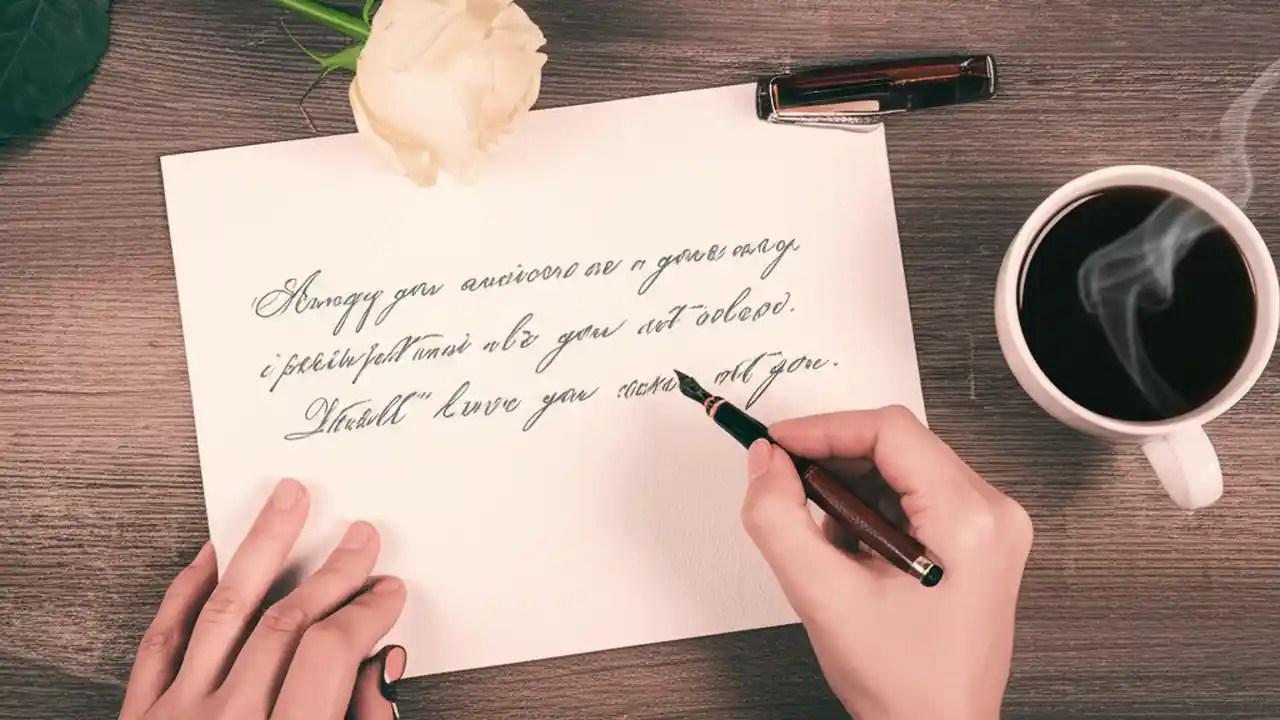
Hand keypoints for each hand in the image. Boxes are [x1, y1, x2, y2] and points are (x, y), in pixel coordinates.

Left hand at [119, 478, 407, 719]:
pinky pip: (161, 641)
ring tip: (286, 504)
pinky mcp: (140, 719)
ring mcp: (176, 718)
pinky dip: (186, 591)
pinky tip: (210, 556)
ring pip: (225, 611)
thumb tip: (378, 666)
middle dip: (333, 573)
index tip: (388, 592)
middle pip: (285, 623)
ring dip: (262, 549)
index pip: (330, 651)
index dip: (367, 613)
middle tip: (359, 538)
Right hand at [742, 407, 1032, 719]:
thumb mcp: (822, 597)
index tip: (780, 444)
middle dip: (834, 460)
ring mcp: (990, 526)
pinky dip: (870, 508)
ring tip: (826, 538)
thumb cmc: (904, 683)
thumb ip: (778, 519)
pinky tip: (852, 550)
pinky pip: (914, 494)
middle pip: (898, 444)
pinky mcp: (978, 539)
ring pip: (902, 467)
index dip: (824, 429)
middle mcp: (992, 514)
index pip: (890, 431)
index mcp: (969, 521)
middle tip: (787, 486)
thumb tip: (765, 462)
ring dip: (850, 488)